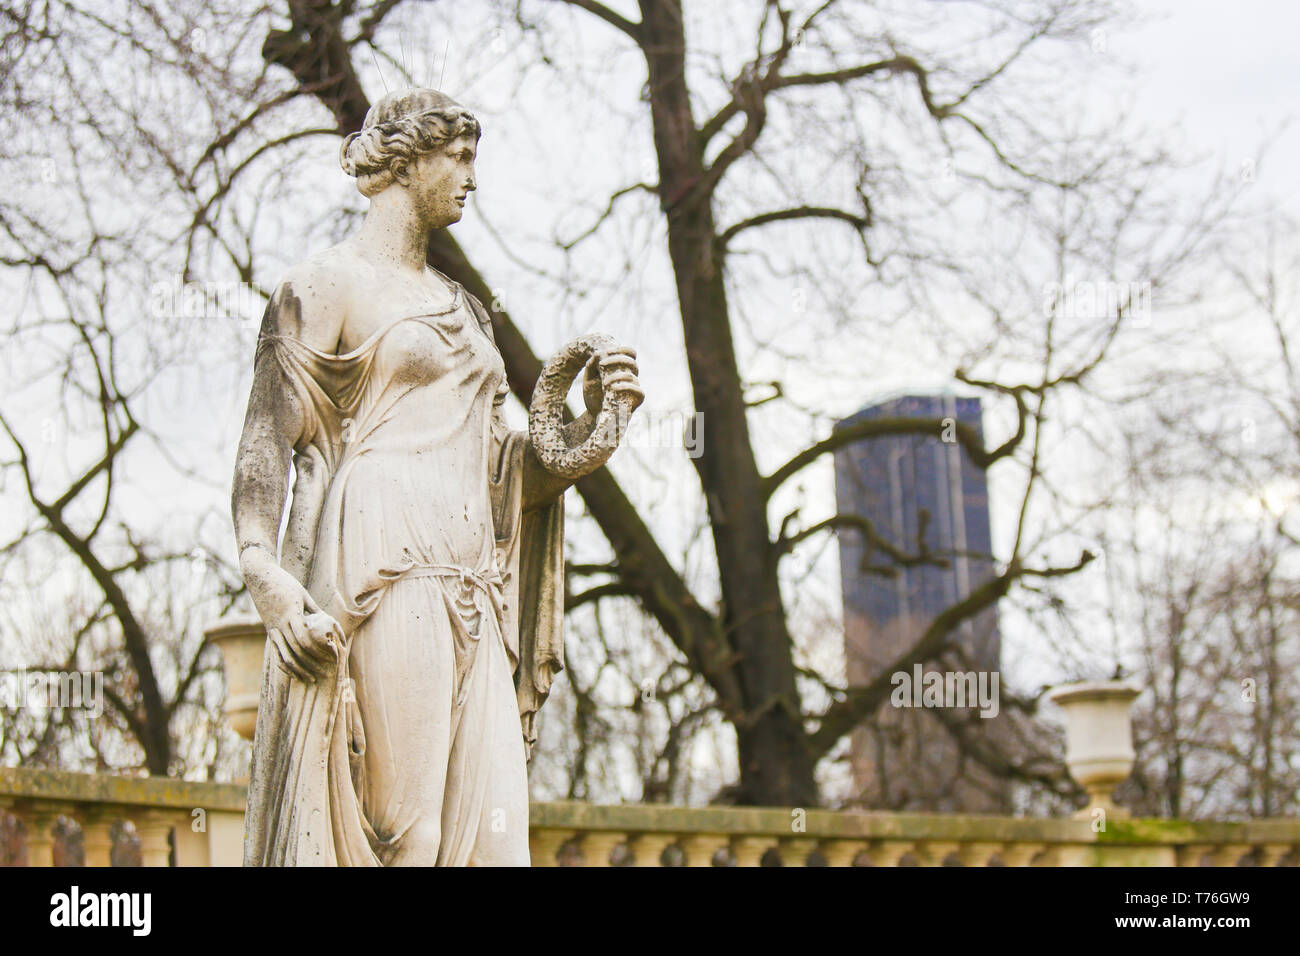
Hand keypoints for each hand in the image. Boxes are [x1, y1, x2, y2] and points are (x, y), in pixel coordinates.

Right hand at [241, 545, 341, 681]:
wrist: (259, 577)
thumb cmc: (284, 582)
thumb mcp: (303, 594)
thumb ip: (314, 610)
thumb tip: (328, 623)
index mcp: (290, 615)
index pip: (304, 639)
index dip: (318, 650)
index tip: (332, 656)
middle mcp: (280, 626)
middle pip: (296, 652)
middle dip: (312, 664)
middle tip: (326, 673)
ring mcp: (272, 630)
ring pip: (284, 656)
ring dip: (299, 670)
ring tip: (311, 679)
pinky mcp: (269, 632)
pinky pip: (276, 653)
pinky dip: (285, 666)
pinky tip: (294, 674)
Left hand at [582, 345, 642, 417]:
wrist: (593, 417)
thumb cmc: (593, 396)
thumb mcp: (588, 379)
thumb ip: (591, 366)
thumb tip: (597, 355)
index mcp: (622, 369)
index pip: (630, 354)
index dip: (623, 349)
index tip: (607, 351)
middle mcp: (630, 378)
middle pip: (632, 362)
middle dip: (617, 360)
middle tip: (602, 363)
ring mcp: (633, 390)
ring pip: (634, 377)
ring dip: (618, 376)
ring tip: (605, 382)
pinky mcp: (635, 402)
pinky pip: (640, 392)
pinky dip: (628, 388)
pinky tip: (615, 388)